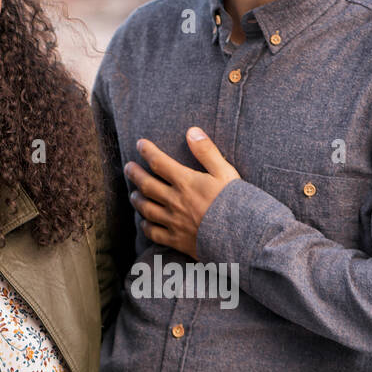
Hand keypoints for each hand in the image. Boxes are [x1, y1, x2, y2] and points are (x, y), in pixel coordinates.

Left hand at [125, 127, 240, 258]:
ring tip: (133, 193)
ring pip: (147, 209)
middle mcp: (175, 201)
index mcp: (186, 183)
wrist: (243, 239)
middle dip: (134, 174)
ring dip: (137, 199)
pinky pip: (155, 233)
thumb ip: (207, 152)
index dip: (147, 151)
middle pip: (147, 185)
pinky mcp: (178, 240)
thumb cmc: (238, 203)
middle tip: (128, 167)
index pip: (159, 163)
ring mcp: (175, 222)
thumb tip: (191, 131)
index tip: (139, 144)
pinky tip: (145, 222)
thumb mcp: (226, 173)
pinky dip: (146, 226)